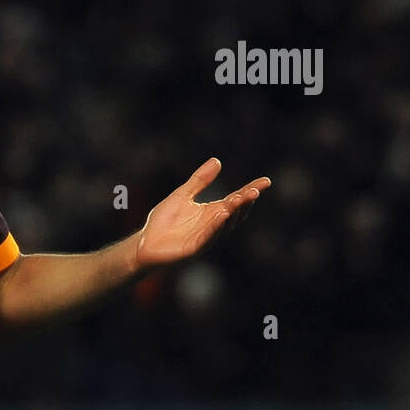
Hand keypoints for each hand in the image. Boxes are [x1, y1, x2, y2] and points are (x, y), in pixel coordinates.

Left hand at [135, 157, 270, 270]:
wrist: (144, 243)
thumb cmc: (163, 222)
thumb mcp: (182, 195)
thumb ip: (199, 180)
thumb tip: (217, 161)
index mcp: (212, 213)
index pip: (235, 199)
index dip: (250, 190)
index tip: (266, 181)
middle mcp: (213, 225)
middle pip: (235, 212)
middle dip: (245, 202)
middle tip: (255, 190)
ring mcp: (205, 237)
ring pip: (225, 224)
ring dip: (234, 212)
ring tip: (242, 198)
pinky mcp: (194, 248)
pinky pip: (208, 236)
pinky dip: (216, 225)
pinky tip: (222, 213)